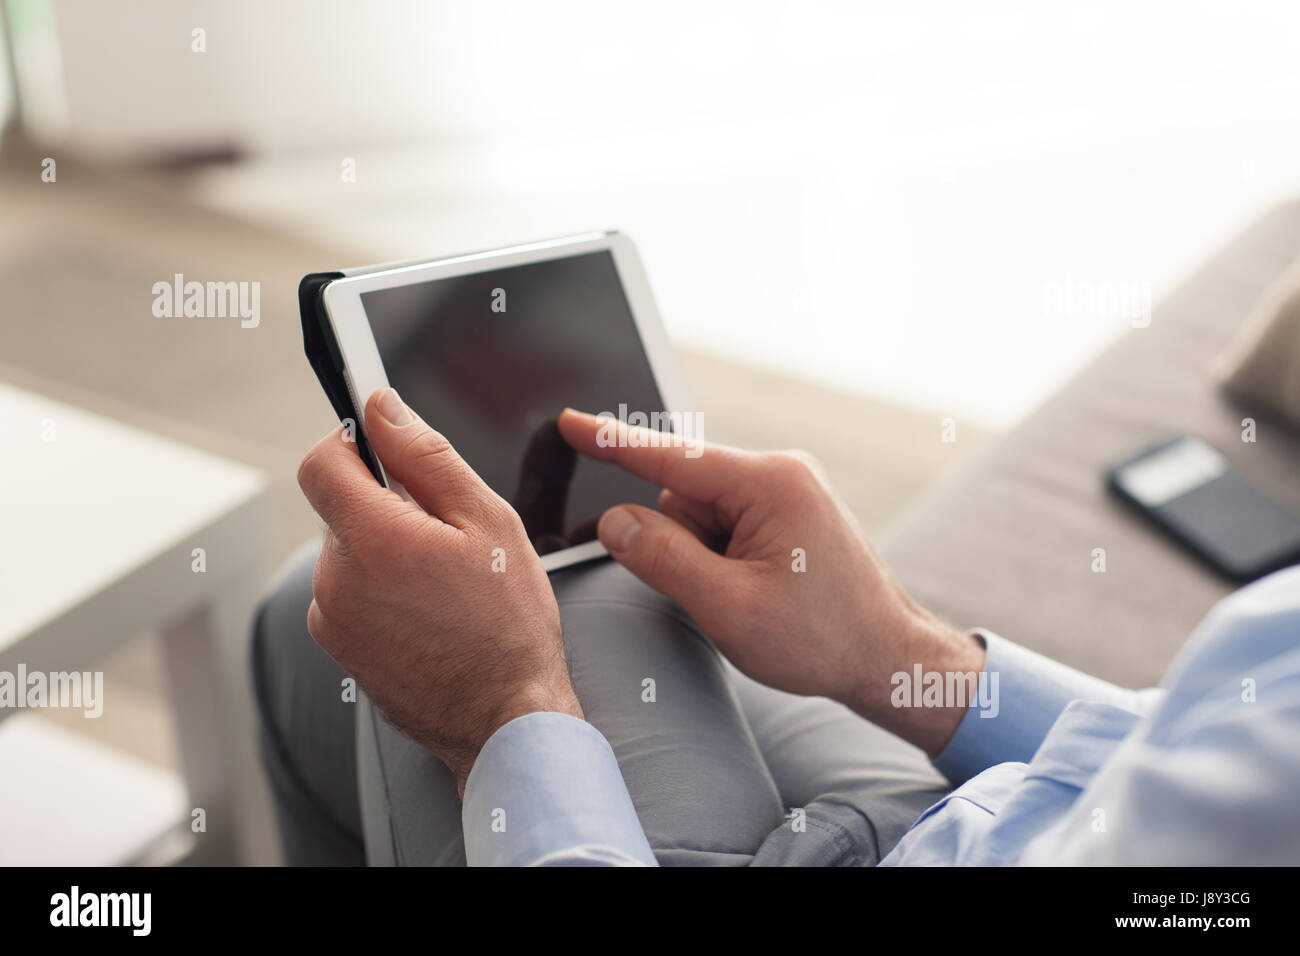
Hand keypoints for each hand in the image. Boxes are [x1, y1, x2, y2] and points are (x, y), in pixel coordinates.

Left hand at [298, 388, 581, 794]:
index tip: (384, 447)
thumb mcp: (488, 522)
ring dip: (387, 550)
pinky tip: (430, 612)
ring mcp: (331, 619)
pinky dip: (382, 589)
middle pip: (341, 507)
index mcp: (373, 540)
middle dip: (387, 505)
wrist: (504, 720)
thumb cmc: (509, 626)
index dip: (351, 443)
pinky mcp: (338, 648)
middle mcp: (336, 580)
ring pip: (349, 551)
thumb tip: (384, 409)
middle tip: (447, 535)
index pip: (321, 461)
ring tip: (444, 583)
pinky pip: (350, 593)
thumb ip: (427, 457)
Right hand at [557, 409, 983, 755]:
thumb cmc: (824, 638)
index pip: (670, 457)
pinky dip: (725, 562)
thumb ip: (663, 558)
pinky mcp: (791, 513)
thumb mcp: (729, 607)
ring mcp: (789, 492)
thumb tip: (615, 522)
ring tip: (753, 600)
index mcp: (770, 483)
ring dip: (706, 560)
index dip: (611, 441)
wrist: (890, 659)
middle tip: (726, 597)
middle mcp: (782, 474)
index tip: (569, 421)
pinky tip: (759, 594)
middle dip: (683, 546)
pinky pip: (728, 526)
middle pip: (684, 496)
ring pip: (702, 516)